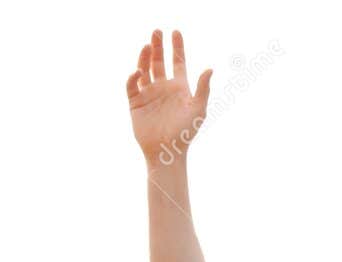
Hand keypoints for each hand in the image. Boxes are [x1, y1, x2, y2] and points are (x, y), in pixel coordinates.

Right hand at [127, 29, 212, 164]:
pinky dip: (133, 77)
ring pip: (144, 69)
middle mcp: (163, 88)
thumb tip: (210, 68)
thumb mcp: (198, 109)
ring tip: (147, 44)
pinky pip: (132, 85)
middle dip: (158, 46)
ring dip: (144, 56)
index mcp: (179, 87)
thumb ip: (203, 88)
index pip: (178, 62)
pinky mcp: (135, 102)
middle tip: (157, 31)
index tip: (175, 32)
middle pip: (159, 61)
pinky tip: (139, 72)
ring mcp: (149, 94)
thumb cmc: (186, 133)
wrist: (167, 151)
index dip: (177, 47)